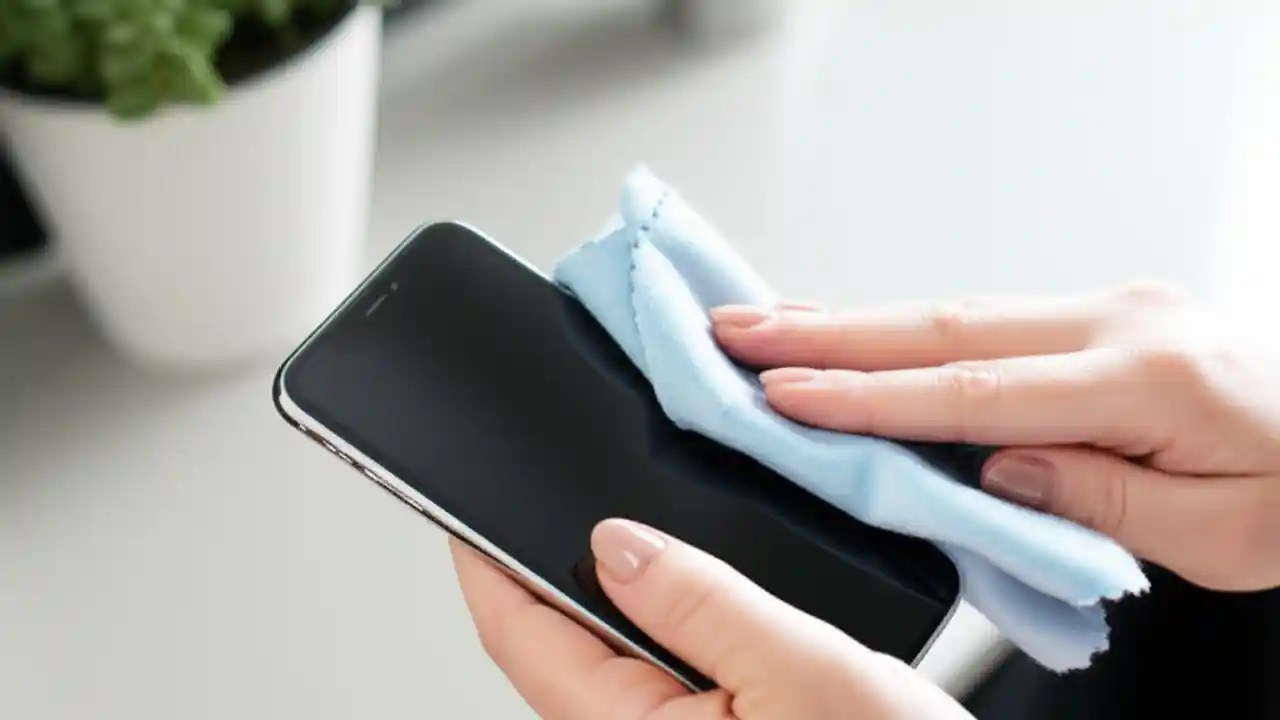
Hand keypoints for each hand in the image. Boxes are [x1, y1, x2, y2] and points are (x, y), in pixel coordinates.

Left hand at [450, 520, 971, 718]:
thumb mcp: (805, 670)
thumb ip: (701, 603)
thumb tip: (614, 541)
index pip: (519, 636)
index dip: (483, 562)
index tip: (464, 503)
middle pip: (552, 649)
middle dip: (550, 572)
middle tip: (561, 496)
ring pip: (603, 665)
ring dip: (608, 600)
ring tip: (632, 543)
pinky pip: (650, 683)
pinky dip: (654, 630)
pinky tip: (691, 604)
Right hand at [712, 283, 1279, 590]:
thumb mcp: (1220, 536)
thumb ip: (1097, 500)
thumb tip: (989, 469)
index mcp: (1149, 378)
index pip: (975, 392)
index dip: (869, 396)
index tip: (785, 394)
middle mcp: (1120, 322)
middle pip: (943, 327)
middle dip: (828, 330)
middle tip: (737, 328)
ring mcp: (1108, 308)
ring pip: (953, 313)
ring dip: (853, 319)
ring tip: (767, 321)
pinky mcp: (1100, 314)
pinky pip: (982, 318)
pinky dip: (905, 327)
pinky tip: (854, 326)